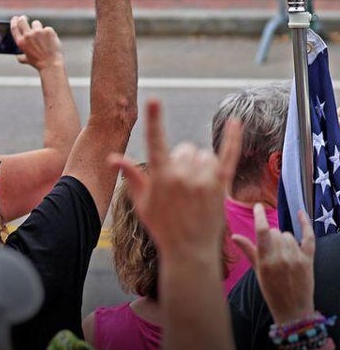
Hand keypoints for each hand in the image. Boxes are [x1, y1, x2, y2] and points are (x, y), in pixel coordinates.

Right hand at [11, 15, 63, 70]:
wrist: (51, 63)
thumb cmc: (38, 62)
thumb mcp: (26, 60)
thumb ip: (21, 56)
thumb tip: (18, 55)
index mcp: (21, 42)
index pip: (14, 27)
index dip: (14, 21)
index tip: (15, 18)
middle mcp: (28, 35)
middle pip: (23, 21)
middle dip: (23, 18)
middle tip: (25, 18)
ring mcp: (38, 32)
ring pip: (36, 23)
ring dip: (38, 28)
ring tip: (42, 38)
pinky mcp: (48, 31)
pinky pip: (47, 28)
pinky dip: (48, 33)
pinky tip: (50, 41)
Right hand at [112, 100, 240, 256]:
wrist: (188, 250)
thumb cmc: (161, 227)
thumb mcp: (141, 202)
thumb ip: (131, 176)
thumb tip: (112, 158)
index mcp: (161, 177)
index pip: (155, 142)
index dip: (154, 120)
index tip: (153, 99)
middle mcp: (183, 175)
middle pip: (183, 149)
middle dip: (180, 161)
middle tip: (178, 186)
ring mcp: (204, 180)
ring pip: (202, 155)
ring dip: (198, 165)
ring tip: (194, 188)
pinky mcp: (221, 186)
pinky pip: (228, 156)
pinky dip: (233, 139)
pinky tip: (236, 122)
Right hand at [232, 208, 315, 323]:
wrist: (293, 310)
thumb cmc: (271, 292)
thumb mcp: (257, 273)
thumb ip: (249, 252)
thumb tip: (234, 236)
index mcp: (266, 261)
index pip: (262, 232)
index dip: (259, 216)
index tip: (257, 206)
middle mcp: (281, 257)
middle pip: (276, 233)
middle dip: (271, 236)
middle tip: (270, 250)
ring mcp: (296, 257)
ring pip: (288, 235)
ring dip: (283, 238)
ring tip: (282, 252)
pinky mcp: (308, 259)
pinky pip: (308, 237)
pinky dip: (305, 224)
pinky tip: (301, 213)